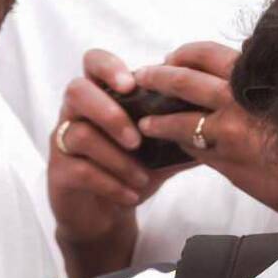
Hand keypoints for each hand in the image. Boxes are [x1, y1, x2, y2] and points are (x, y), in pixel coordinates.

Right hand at [48, 49, 191, 251]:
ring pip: (80, 134)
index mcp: (101, 97)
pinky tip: (130, 195)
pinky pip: (79, 170)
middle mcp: (76, 113)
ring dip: (116, 157)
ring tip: (141, 178)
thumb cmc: (130, 173)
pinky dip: (109, 183)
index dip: (109, 66)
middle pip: (77, 91)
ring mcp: (64, 141)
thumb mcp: (158, 154)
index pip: (94, 63)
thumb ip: (180, 138)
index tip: (132, 83)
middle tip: (136, 139)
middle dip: (109, 112)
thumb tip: (218, 127)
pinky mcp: (59, 172)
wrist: (105, 215)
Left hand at [134, 42, 277, 214]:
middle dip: (157, 77)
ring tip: (144, 119)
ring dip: (156, 117)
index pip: (208, 54)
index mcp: (254, 77)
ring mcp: (230, 132)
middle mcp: (239, 100)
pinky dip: (176, 144)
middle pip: (183, 81)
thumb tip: (245, 49)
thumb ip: (263, 77)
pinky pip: (192, 149)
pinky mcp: (227, 162)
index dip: (184, 54)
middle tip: (140, 77)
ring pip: (180, 119)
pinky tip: (167, 146)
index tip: (171, 57)